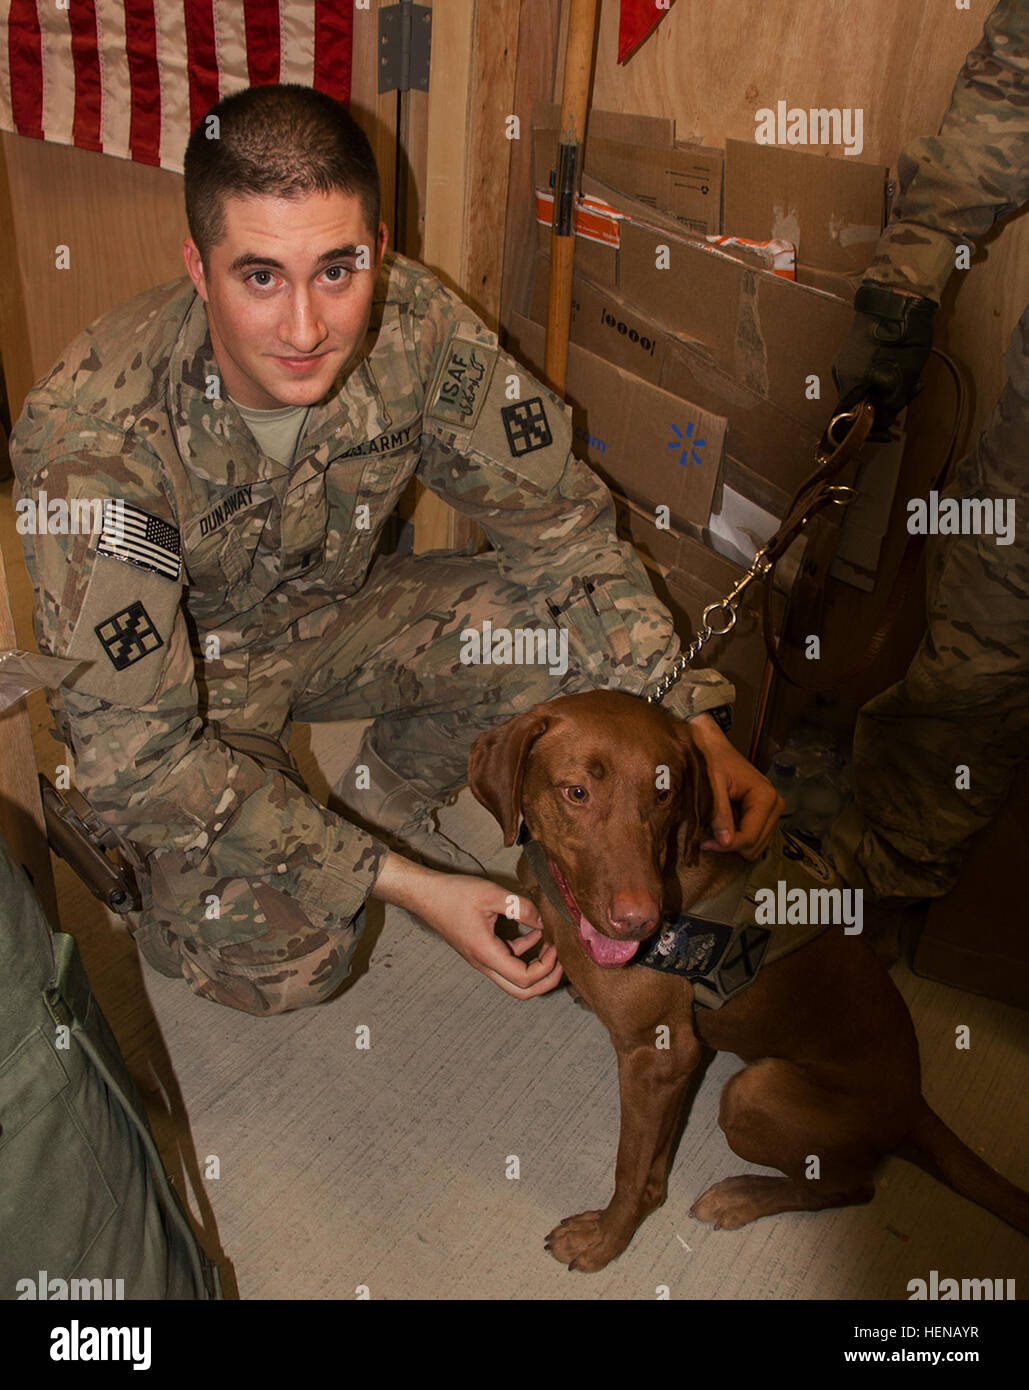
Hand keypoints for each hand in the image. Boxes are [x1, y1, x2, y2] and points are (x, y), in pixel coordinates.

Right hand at [371, 852, 563, 998]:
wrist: (425, 894)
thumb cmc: (452, 894)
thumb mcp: (491, 894)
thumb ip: (520, 907)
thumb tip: (544, 920)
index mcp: (486, 954)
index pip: (524, 979)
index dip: (546, 967)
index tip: (556, 946)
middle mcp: (484, 963)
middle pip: (521, 992)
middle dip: (546, 981)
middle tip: (562, 962)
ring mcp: (481, 959)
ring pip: (514, 979)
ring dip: (536, 968)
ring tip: (552, 944)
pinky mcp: (480, 950)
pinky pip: (507, 962)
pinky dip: (525, 953)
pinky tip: (534, 931)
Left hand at [688, 715, 782, 859]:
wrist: (712, 746)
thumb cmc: (711, 759)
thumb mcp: (712, 785)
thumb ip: (719, 813)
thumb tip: (726, 843)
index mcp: (765, 796)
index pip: (750, 838)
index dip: (726, 846)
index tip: (704, 843)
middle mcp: (775, 804)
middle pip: (755, 846)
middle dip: (730, 844)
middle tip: (707, 837)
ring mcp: (772, 810)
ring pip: (755, 845)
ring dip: (733, 841)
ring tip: (715, 827)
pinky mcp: (765, 813)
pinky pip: (752, 836)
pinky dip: (736, 836)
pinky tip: (723, 823)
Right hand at [832, 283, 935, 439]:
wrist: (894, 295)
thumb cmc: (902, 336)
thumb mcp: (906, 375)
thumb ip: (893, 402)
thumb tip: (883, 419)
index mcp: (851, 384)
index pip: (848, 421)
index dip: (868, 431)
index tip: (887, 434)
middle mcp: (841, 375)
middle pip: (859, 404)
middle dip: (884, 406)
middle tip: (910, 396)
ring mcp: (844, 361)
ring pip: (863, 387)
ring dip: (885, 390)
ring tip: (912, 379)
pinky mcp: (851, 350)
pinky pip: (863, 372)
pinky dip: (880, 376)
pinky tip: (901, 364)